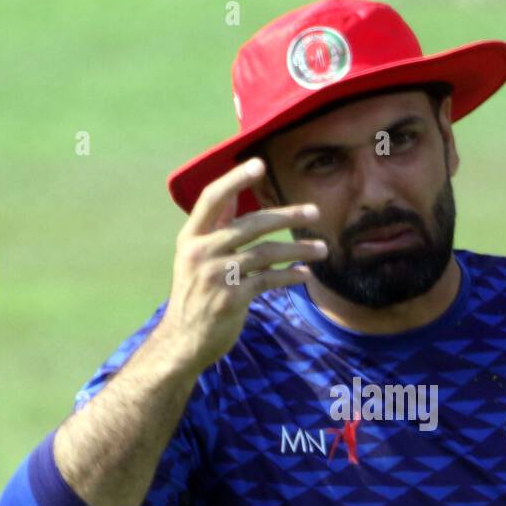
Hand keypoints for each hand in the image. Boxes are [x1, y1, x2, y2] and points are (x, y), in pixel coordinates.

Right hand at [154, 157, 327, 374]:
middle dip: (287, 215)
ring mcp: (216, 275)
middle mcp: (201, 252)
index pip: (212, 198)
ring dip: (298, 249)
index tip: (259, 165)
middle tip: (315, 211)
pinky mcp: (232, 298)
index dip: (235, 179)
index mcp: (190, 238)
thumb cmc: (194, 296)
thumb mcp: (193, 259)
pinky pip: (269, 280)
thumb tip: (229, 200)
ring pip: (266, 252)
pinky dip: (290, 275)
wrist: (183, 340)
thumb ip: (212, 230)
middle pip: (251, 223)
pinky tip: (304, 274)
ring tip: (322, 250)